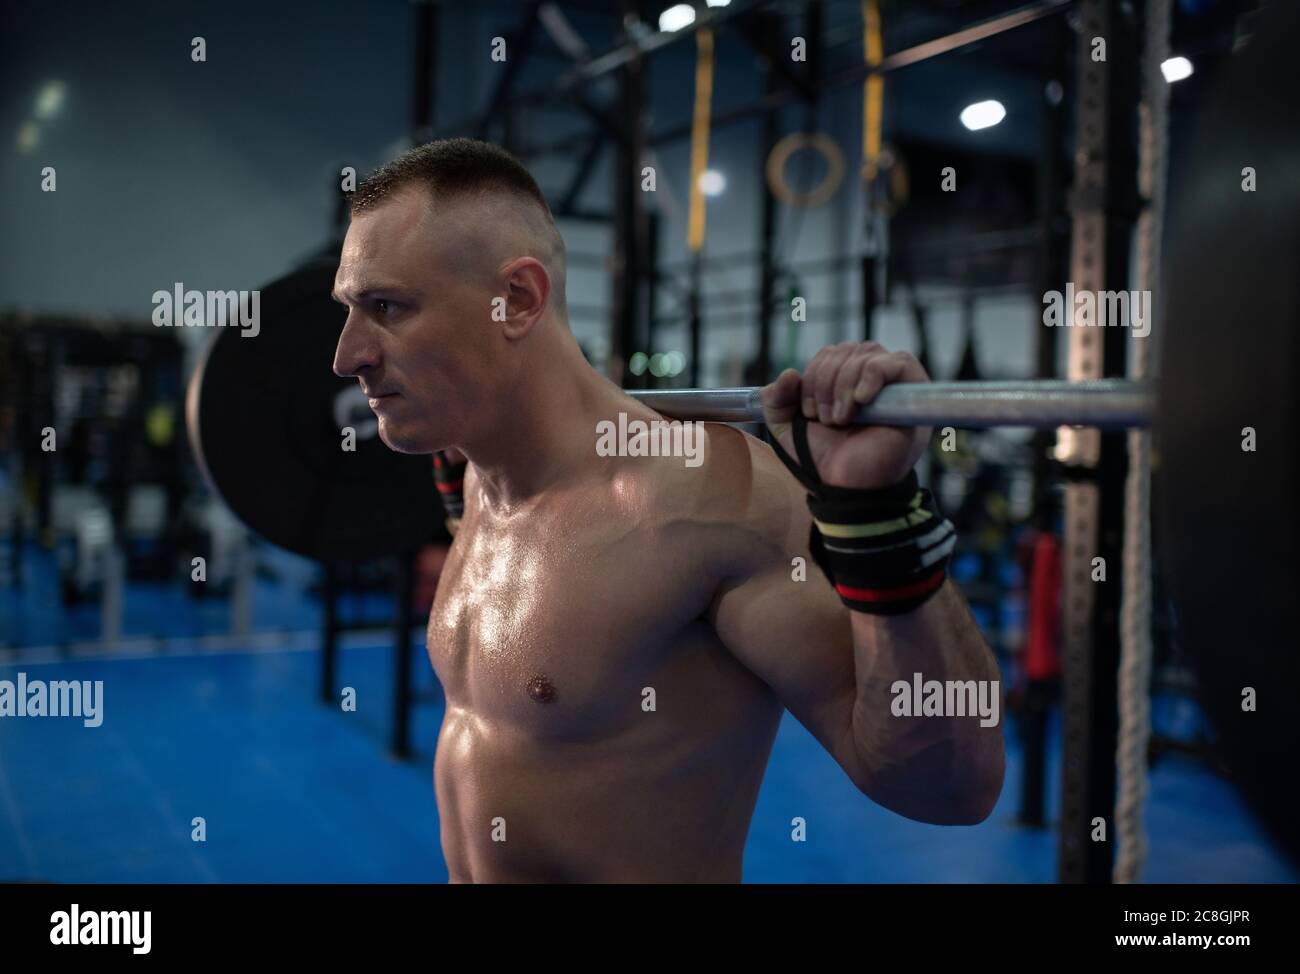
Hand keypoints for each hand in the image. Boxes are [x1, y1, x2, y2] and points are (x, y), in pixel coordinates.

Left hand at [760, 342, 930, 488]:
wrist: (847, 485)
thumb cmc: (824, 458)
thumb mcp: (787, 427)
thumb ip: (776, 400)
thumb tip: (789, 373)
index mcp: (844, 379)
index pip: (829, 353)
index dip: (813, 376)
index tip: (810, 413)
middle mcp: (870, 375)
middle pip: (844, 350)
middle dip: (825, 383)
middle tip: (827, 420)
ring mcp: (893, 381)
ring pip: (864, 354)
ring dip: (844, 387)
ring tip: (842, 420)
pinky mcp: (914, 388)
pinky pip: (893, 363)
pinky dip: (870, 377)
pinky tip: (861, 401)